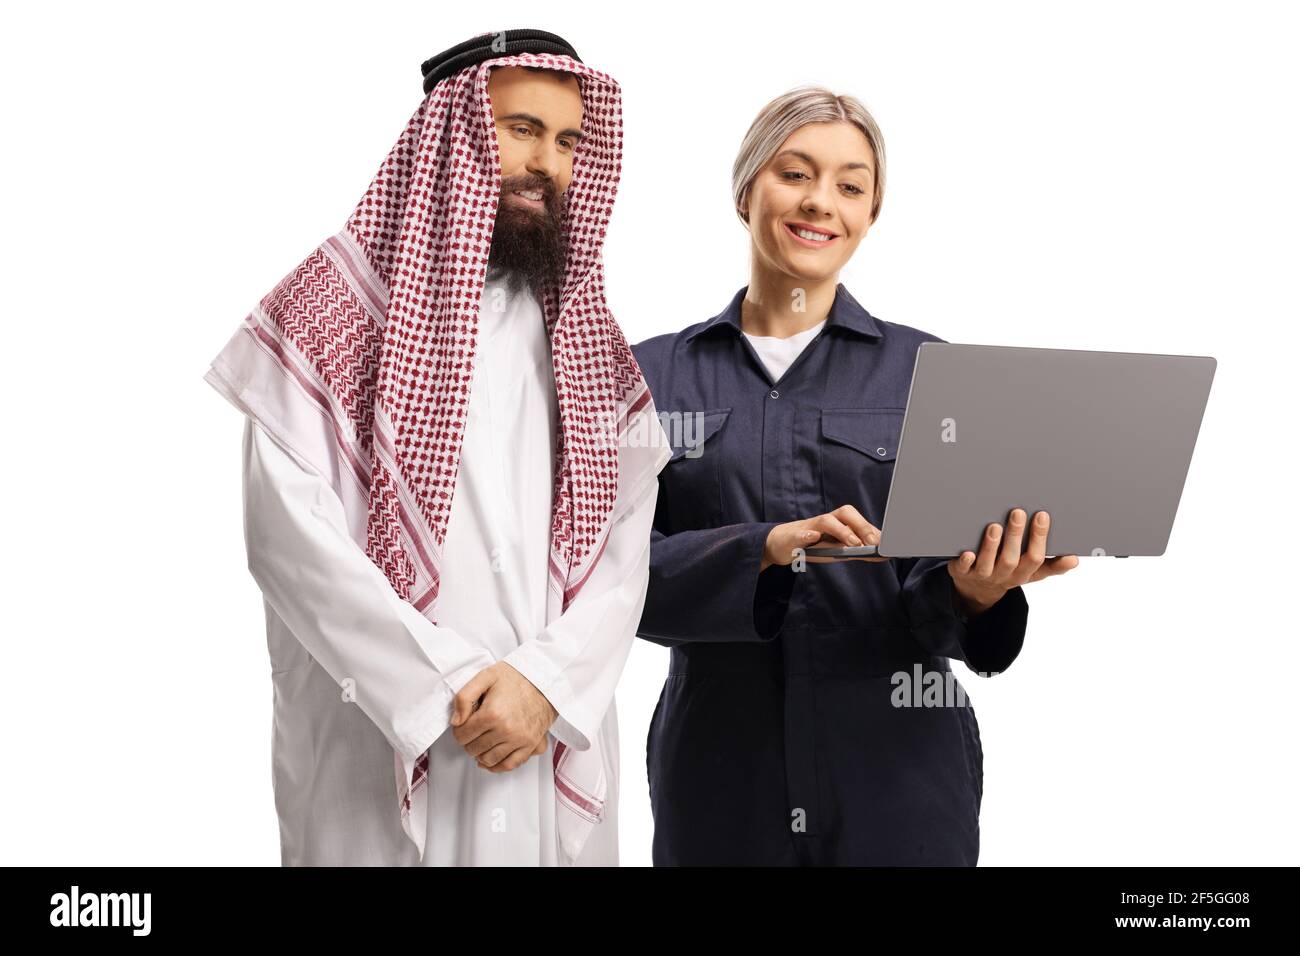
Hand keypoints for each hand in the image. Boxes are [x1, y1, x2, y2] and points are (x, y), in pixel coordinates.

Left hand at [450, 662, 558, 772]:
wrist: (545, 681)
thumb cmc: (516, 677)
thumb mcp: (486, 676)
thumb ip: (464, 696)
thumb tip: (456, 721)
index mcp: (492, 713)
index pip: (462, 735)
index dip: (458, 729)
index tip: (463, 723)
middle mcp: (506, 730)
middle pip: (473, 749)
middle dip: (468, 741)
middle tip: (472, 731)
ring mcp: (519, 740)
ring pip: (488, 760)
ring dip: (480, 754)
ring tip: (481, 742)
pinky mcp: (530, 745)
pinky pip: (509, 765)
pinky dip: (497, 766)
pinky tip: (490, 758)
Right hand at [761, 504, 890, 569]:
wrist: (784, 545)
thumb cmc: (816, 546)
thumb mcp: (840, 550)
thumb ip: (860, 552)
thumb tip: (885, 555)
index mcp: (840, 523)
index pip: (859, 520)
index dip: (873, 528)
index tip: (887, 542)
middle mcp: (828, 521)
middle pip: (846, 513)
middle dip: (861, 526)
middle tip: (873, 543)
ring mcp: (811, 526)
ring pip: (826, 521)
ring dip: (840, 530)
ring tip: (853, 543)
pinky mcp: (795, 535)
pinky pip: (801, 533)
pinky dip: (807, 534)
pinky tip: (813, 537)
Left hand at [950, 508, 1078, 614]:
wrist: (976, 590)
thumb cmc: (1008, 572)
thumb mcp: (1032, 572)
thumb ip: (1052, 565)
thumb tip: (1074, 560)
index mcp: (1022, 573)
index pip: (1034, 558)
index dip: (1039, 538)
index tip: (1042, 515)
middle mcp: (1003, 575)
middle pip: (1011, 559)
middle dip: (1015, 536)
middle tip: (1017, 512)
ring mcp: (982, 575)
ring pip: (987, 563)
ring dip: (991, 546)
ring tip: (995, 526)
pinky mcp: (962, 573)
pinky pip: (963, 569)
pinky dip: (965, 561)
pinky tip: (968, 551)